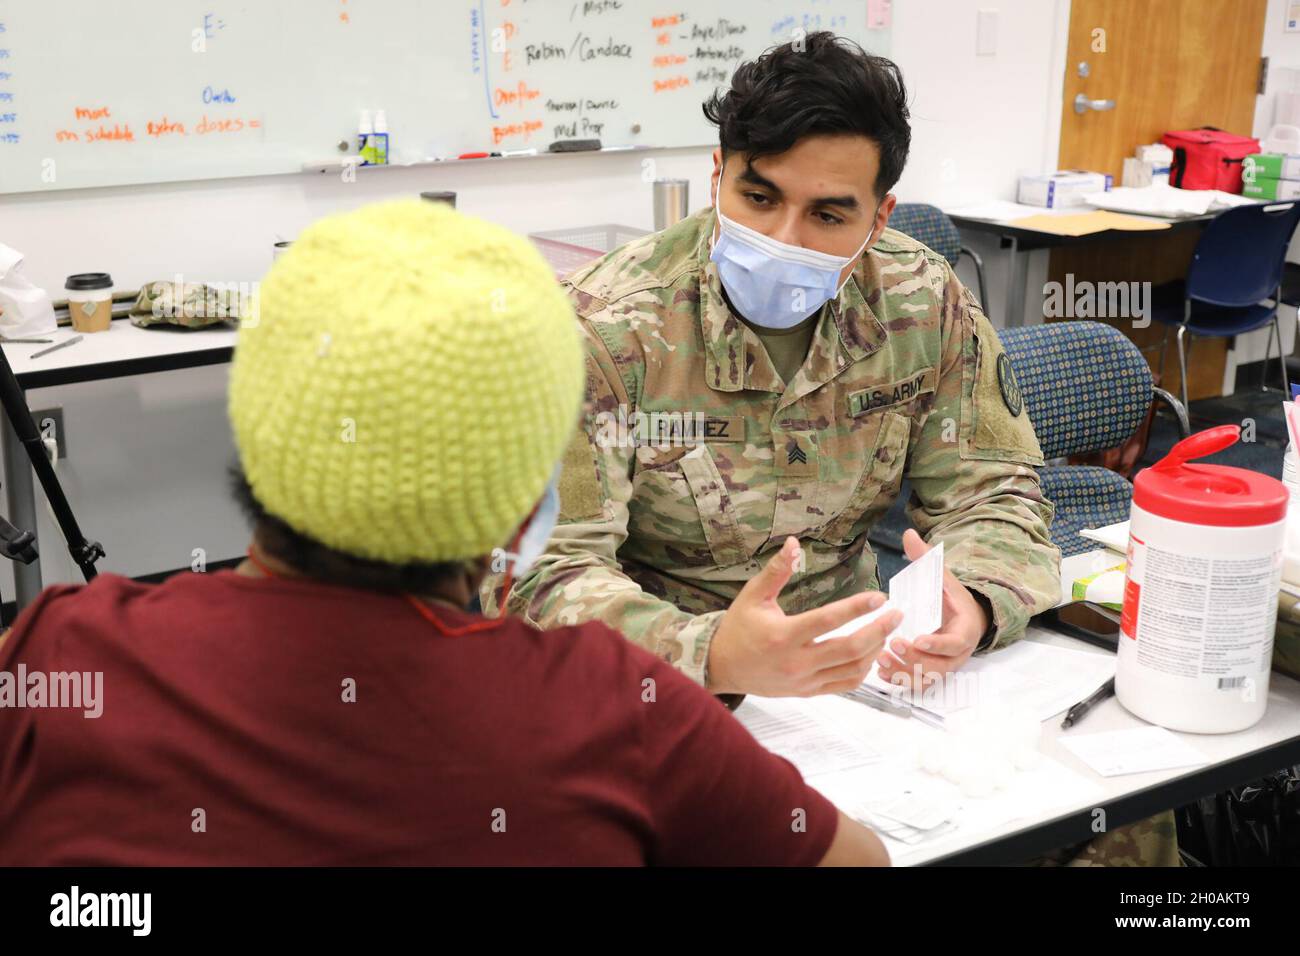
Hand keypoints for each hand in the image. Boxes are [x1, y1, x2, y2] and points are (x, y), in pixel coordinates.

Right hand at [707, 537, 901, 696]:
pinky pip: (844, 685)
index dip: (856, 608)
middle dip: (879, 631)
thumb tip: (793, 543)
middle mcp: (796, 661)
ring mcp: (804, 680)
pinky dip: (862, 670)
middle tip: (897, 614)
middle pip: (849, 649)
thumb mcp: (752, 595)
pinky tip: (869, 653)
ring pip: (851, 670)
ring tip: (885, 631)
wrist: (722, 667)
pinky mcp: (807, 692)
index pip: (828, 620)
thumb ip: (776, 570)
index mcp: (783, 635)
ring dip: (874, 650)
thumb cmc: (738, 628)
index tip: (879, 597)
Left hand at [876, 530, 990, 688]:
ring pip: (927, 678)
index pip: (955, 643)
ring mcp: (944, 666)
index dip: (937, 644)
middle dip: (915, 659)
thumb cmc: (950, 598)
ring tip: (881, 660)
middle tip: (893, 645)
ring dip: (904, 672)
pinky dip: (901, 681)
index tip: (918, 639)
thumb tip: (909, 534)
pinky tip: (881, 672)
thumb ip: (926, 559)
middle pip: (940, 666)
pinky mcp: (931, 673)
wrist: (962, 619)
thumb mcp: (942, 577)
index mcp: (964, 630)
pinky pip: (918, 684)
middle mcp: (957, 654)